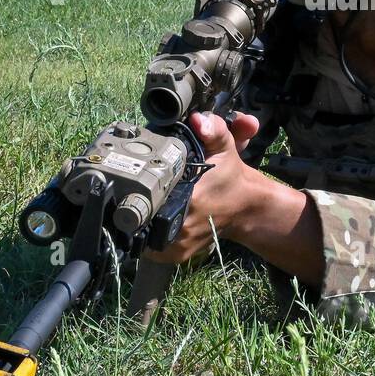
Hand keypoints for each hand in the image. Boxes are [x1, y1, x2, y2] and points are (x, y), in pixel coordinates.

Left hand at [144, 111, 260, 264]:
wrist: (246, 208)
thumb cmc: (231, 177)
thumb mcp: (224, 146)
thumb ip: (212, 128)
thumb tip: (197, 121)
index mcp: (192, 197)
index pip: (149, 194)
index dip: (137, 185)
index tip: (129, 177)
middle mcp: (184, 225)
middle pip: (141, 214)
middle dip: (134, 200)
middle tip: (128, 188)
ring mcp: (180, 244)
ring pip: (142, 233)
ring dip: (136, 220)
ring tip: (135, 204)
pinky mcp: (178, 255)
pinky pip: (150, 246)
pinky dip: (145, 235)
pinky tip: (146, 221)